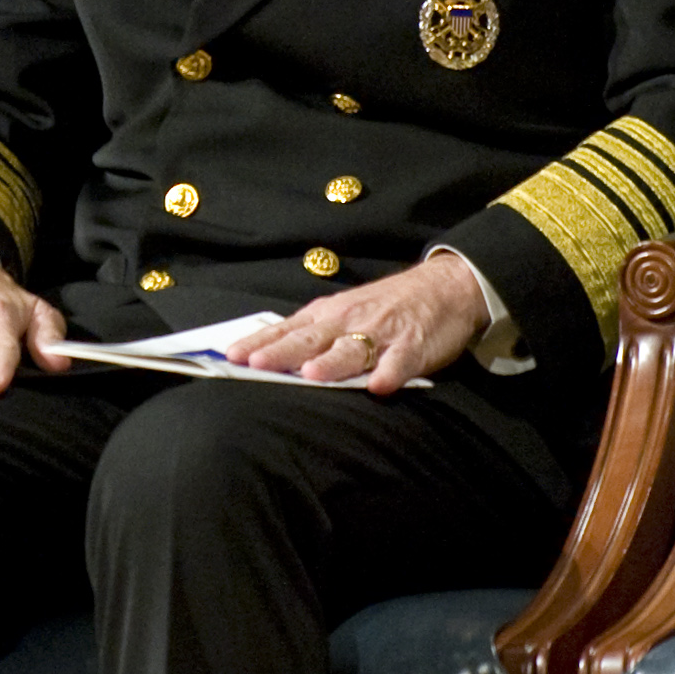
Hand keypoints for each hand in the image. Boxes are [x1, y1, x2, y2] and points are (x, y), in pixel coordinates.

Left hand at [224, 253, 485, 393]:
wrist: (444, 287)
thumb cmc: (383, 305)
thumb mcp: (341, 313)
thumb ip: (310, 334)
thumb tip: (264, 355)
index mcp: (327, 316)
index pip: (286, 331)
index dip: (259, 343)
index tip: (230, 356)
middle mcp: (348, 321)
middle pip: (310, 340)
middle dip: (282, 352)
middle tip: (256, 365)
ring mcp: (381, 332)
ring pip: (352, 349)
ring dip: (331, 362)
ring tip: (310, 375)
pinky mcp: (414, 345)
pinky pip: (401, 362)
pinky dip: (391, 373)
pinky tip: (380, 387)